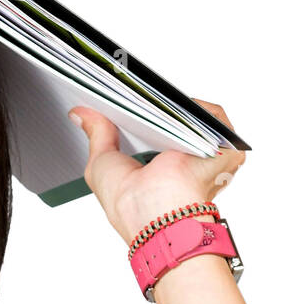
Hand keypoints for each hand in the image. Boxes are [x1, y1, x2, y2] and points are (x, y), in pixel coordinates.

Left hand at [68, 98, 245, 247]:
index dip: (135, 113)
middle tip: (128, 88)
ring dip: (173, 103)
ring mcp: (206, 155)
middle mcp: (185, 163)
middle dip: (151, 103)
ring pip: (195, 117)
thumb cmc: (130, 205)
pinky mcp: (222, 149)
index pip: (151, 132)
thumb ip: (97, 135)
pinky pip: (214, 117)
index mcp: (159, 171)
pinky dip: (195, 106)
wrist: (156, 215)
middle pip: (173, 121)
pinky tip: (171, 100)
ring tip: (146, 89)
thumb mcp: (101, 165)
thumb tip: (81, 114)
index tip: (118, 97)